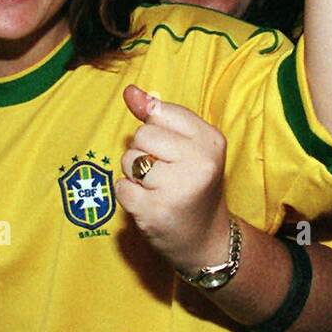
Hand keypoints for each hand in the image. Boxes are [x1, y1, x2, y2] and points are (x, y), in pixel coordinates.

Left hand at [116, 84, 230, 276]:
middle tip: (165, 175)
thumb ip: (158, 116)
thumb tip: (131, 91)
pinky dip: (128, 196)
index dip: (157, 131)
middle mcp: (200, 161)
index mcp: (211, 139)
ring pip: (129, 160)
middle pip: (141, 134)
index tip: (173, 152)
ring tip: (158, 189)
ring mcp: (178, 187)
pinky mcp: (155, 210)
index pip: (159, 111)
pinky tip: (149, 205)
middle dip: (143, 152)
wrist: (206, 240)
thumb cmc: (191, 185)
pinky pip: (121, 187)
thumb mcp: (186, 146)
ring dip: (134, 175)